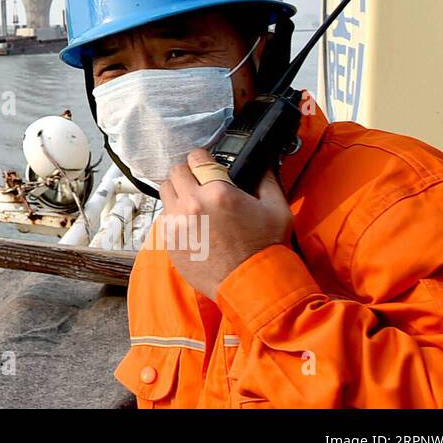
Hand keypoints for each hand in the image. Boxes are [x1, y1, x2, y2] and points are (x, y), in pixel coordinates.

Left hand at [158, 148, 292, 299]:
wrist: (251, 285)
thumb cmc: (265, 249)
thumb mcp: (277, 210)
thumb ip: (267, 181)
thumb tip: (261, 165)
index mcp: (218, 192)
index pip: (196, 157)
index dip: (201, 158)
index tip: (205, 163)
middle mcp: (192, 204)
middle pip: (176, 172)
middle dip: (188, 174)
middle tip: (198, 183)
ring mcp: (178, 223)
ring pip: (166, 193)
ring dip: (178, 194)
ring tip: (193, 203)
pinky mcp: (170, 241)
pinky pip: (165, 218)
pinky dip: (176, 217)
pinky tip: (193, 225)